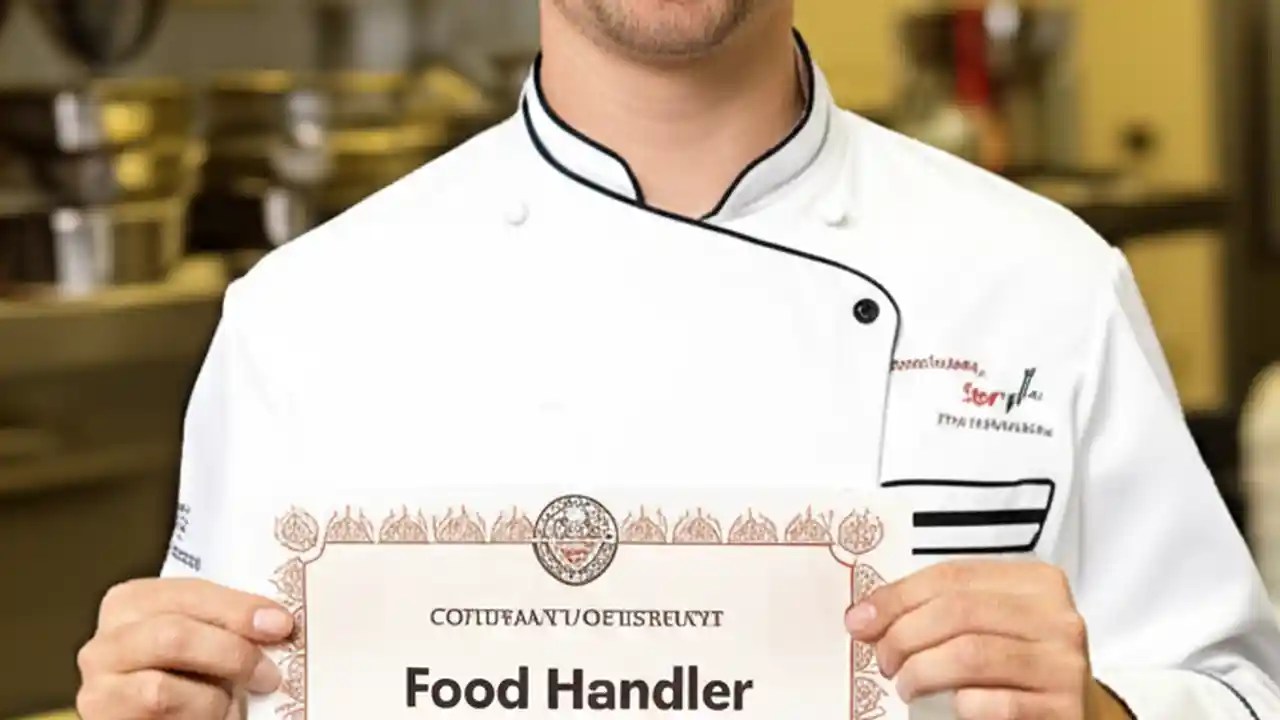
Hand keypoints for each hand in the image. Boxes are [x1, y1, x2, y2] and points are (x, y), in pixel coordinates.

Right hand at [77, 578, 294, 718]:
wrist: (162, 717)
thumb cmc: (189, 676)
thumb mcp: (206, 640)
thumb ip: (227, 625)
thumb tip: (276, 623)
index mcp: (132, 603)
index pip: (189, 593)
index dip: (238, 608)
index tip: (281, 624)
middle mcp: (103, 644)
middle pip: (173, 636)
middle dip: (231, 654)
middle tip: (269, 675)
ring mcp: (97, 690)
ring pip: (160, 692)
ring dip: (211, 701)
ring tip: (232, 706)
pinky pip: (158, 719)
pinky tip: (214, 719)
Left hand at [845, 560, 1129, 719]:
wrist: (1080, 712)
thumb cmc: (1020, 663)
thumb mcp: (988, 623)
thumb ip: (939, 610)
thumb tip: (865, 617)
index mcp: (1036, 581)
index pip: (952, 576)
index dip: (897, 597)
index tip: (860, 620)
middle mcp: (1058, 616)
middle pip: (957, 612)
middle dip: (904, 635)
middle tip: (883, 658)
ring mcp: (1065, 663)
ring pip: (970, 655)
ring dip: (921, 671)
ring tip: (906, 684)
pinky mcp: (1064, 707)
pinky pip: (993, 703)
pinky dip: (959, 704)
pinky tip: (948, 705)